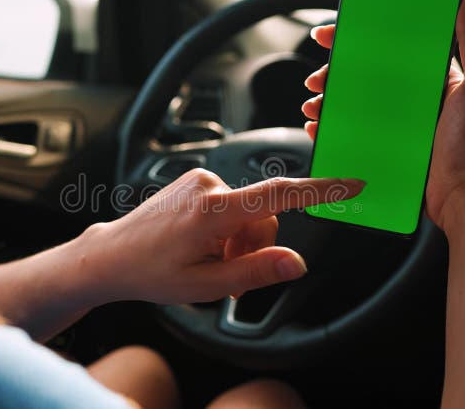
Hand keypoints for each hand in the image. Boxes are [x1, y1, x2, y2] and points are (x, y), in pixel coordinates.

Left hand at [79, 169, 364, 302]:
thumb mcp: (205, 285)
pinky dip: (226, 227)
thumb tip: (297, 263)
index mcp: (213, 210)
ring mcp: (201, 179)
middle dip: (254, 247)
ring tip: (207, 259)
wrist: (113, 255)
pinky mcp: (197, 180)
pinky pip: (231, 204)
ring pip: (248, 212)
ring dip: (238, 240)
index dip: (320, 189)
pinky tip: (201, 243)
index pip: (279, 194)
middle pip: (265, 216)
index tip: (351, 182)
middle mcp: (209, 185)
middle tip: (224, 272)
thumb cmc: (151, 272)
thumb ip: (255, 272)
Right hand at [301, 0, 464, 232]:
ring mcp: (397, 126)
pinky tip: (321, 128)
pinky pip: (353, 135)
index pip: (391, 47)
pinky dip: (332, 129)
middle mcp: (413, 99)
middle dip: (335, 72)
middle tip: (317, 78)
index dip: (360, 37)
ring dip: (328, 101)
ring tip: (314, 106)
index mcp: (433, 77)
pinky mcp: (387, 150)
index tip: (333, 34)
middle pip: (364, 75)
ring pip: (353, 105)